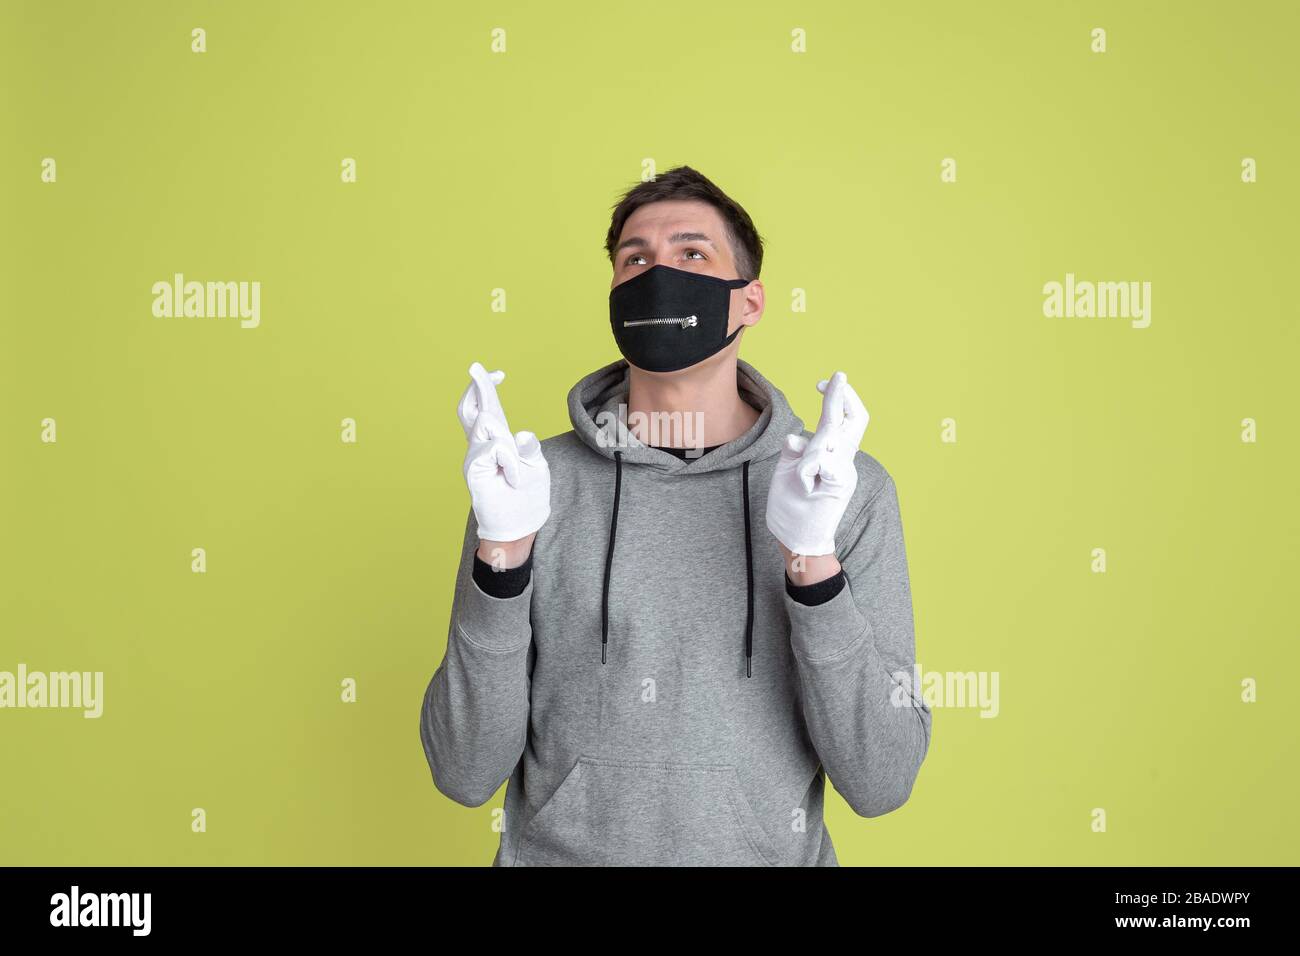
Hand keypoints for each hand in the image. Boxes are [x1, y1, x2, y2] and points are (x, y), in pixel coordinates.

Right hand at [458, 361, 550, 542]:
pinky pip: (492, 448)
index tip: (497, 372)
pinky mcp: (472, 470)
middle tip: (476, 368)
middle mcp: (482, 446)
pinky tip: (512, 477)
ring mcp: (475, 457)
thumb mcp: (537, 466)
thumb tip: (522, 433)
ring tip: (515, 471)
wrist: (521, 525)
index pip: (488, 408)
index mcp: (498, 441)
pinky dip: (508, 460)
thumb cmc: (528, 497)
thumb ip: (529, 448)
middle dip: (477, 386)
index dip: (487, 388)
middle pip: (471, 408)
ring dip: (507, 442)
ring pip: (486, 423)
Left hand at [765, 371, 868, 555]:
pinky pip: (822, 463)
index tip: (822, 383)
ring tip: (802, 475)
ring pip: (829, 440)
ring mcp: (842, 475)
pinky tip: (804, 481)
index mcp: (832, 456)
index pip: (844, 419)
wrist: (799, 542)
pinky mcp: (837, 487)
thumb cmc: (793, 508)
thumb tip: (794, 438)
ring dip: (812, 447)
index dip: (838, 398)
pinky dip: (808, 466)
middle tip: (836, 378)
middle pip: (852, 421)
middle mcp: (843, 462)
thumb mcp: (787, 473)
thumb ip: (795, 453)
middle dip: (841, 397)